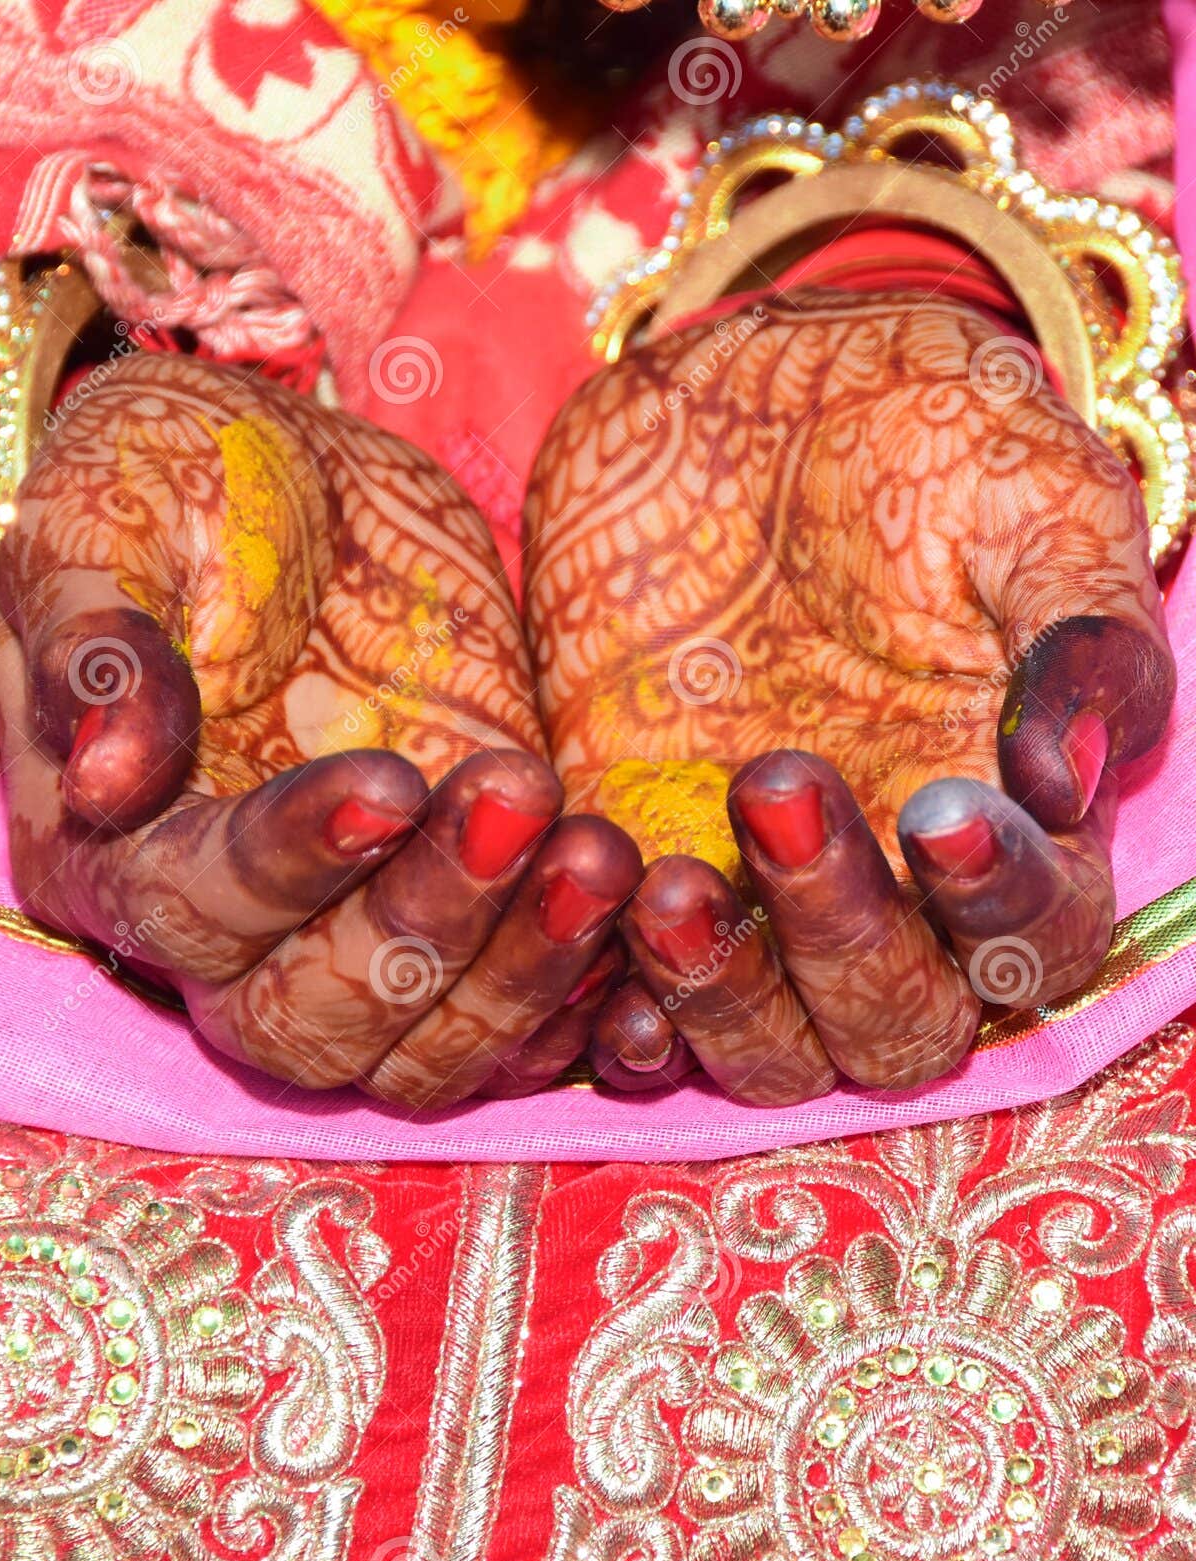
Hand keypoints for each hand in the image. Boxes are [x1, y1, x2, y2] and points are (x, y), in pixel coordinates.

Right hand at [0, 354, 640, 1105]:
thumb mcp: (106, 504)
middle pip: (310, 1020)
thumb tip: (98, 780)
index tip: (394, 776)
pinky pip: (521, 1027)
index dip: (292, 860)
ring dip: (522, 972)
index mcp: (112, 853)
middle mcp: (228, 940)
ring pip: (424, 1051)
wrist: (309, 489)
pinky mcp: (464, 930)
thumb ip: (92, 632)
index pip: (191, 908)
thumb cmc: (182, 478)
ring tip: (607, 853)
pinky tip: (654, 920)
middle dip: (423, 927)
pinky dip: (588, 999)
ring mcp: (353, 945)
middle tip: (521, 802)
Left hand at [524, 293, 1175, 1101]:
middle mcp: (889, 891)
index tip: (941, 806)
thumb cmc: (916, 432)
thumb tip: (1067, 783)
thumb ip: (1081, 632)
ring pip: (768, 1044)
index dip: (998, 900)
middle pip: (896, 1025)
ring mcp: (754, 898)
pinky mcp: (636, 872)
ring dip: (720, 994)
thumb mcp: (1030, 493)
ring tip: (666, 882)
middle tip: (778, 782)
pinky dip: (613, 1018)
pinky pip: (631, 1005)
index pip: (1038, 934)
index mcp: (1007, 820)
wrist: (731, 404)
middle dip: (842, 941)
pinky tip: (591, 973)